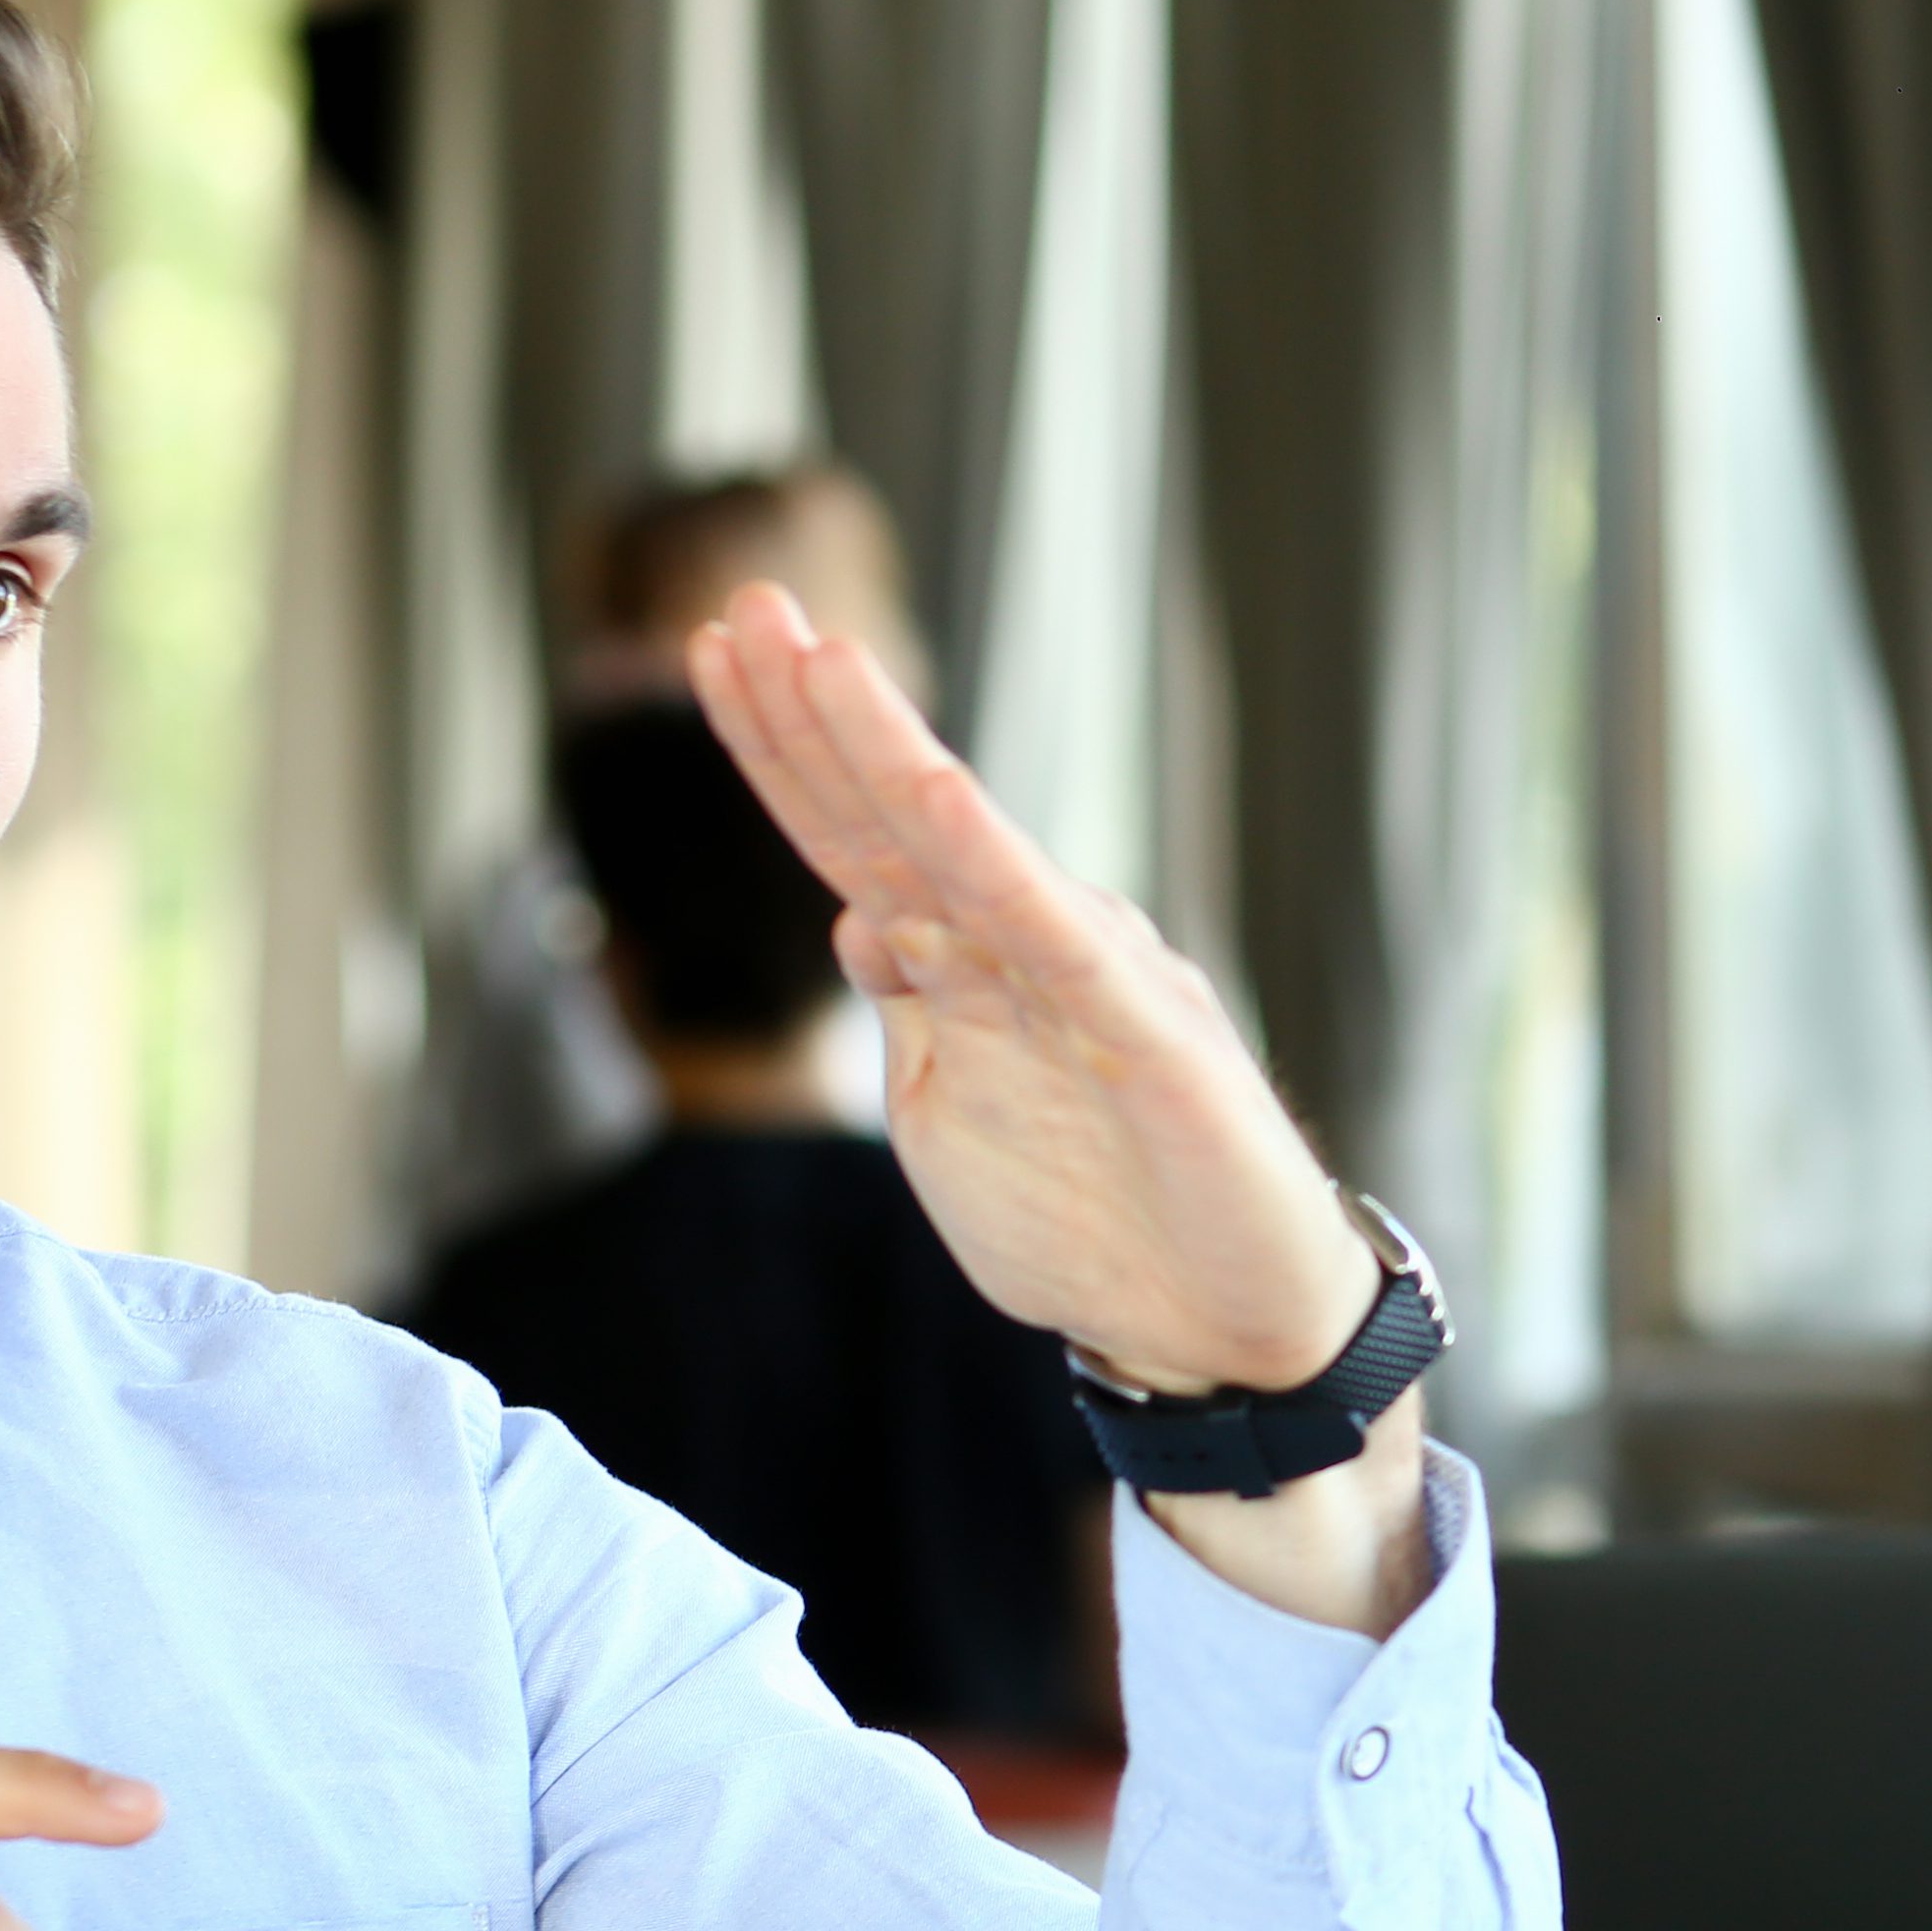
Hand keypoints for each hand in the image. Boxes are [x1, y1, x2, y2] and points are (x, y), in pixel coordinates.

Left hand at [689, 583, 1376, 1399]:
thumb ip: (914, 1016)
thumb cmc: (1100, 1223)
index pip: (852, 843)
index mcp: (967, 974)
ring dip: (887, 754)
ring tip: (818, 656)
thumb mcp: (959, 1117)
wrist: (1226, 1326)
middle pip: (892, 819)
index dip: (779, 754)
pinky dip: (996, 866)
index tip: (705, 653)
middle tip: (739, 605)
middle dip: (811, 715)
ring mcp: (1087, 982)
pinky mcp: (1152, 1035)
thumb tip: (856, 919)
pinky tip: (943, 794)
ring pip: (967, 855)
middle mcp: (1021, 952)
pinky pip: (1056, 941)